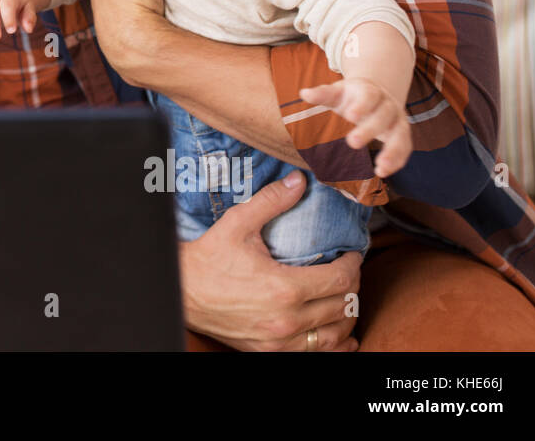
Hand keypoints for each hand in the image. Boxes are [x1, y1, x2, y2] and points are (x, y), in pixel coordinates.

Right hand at [180, 170, 361, 350]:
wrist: (181, 291)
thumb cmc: (208, 258)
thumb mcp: (238, 224)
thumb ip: (271, 201)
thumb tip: (298, 180)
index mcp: (285, 288)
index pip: (340, 280)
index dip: (353, 265)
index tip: (352, 253)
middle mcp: (287, 319)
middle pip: (342, 307)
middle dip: (352, 287)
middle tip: (348, 270)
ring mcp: (279, 340)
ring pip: (334, 334)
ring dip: (347, 316)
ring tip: (346, 298)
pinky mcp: (269, 351)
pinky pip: (315, 353)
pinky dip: (334, 344)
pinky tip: (341, 336)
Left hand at [299, 79, 411, 177]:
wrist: (374, 97)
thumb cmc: (350, 97)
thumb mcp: (337, 93)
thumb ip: (322, 94)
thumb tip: (304, 94)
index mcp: (371, 91)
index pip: (369, 96)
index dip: (362, 105)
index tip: (350, 116)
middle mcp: (388, 105)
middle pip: (384, 116)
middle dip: (370, 129)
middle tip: (352, 142)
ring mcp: (398, 121)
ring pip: (401, 134)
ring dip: (393, 151)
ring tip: (380, 166)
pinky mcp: (402, 136)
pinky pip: (405, 148)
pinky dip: (397, 160)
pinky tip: (383, 172)